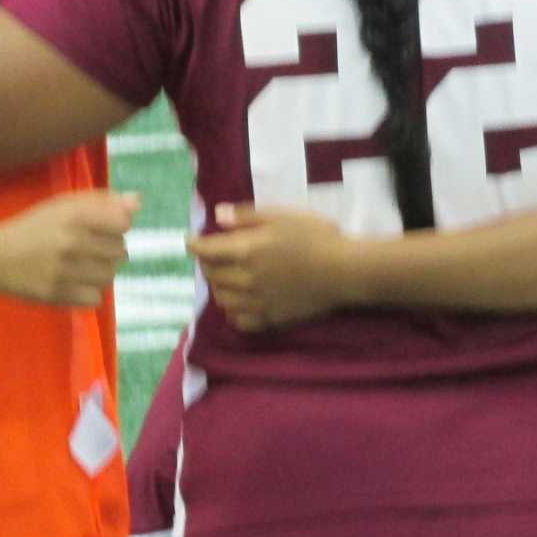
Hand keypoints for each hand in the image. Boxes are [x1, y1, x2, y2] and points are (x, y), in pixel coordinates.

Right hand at [0, 190, 136, 306]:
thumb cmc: (35, 227)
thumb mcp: (64, 205)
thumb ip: (102, 201)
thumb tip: (137, 202)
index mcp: (74, 215)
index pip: (124, 223)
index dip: (116, 227)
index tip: (102, 228)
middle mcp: (72, 241)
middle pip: (120, 252)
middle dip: (108, 250)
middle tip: (85, 248)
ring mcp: (65, 270)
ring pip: (110, 276)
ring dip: (100, 272)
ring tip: (79, 265)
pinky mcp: (58, 294)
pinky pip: (95, 297)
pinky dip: (87, 292)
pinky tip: (72, 282)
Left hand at [187, 204, 357, 330]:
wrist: (344, 271)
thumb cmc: (316, 237)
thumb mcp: (282, 216)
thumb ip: (247, 216)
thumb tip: (217, 215)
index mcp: (246, 251)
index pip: (205, 250)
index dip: (194, 244)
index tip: (192, 240)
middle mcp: (245, 279)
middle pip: (210, 274)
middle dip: (206, 263)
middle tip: (213, 255)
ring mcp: (256, 302)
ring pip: (221, 299)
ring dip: (217, 286)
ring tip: (226, 277)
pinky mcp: (269, 318)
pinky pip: (239, 320)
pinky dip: (232, 311)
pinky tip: (240, 301)